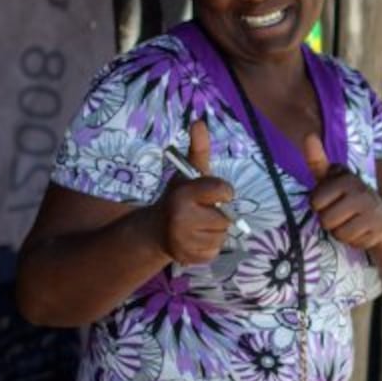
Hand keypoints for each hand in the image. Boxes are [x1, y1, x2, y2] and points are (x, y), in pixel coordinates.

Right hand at [158, 121, 235, 266]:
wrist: (155, 230)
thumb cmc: (178, 197)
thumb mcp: (187, 172)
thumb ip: (198, 149)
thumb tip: (200, 122)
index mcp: (184, 195)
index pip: (224, 191)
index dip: (223, 192)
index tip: (215, 193)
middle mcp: (183, 219)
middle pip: (226, 217)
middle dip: (218, 214)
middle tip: (202, 211)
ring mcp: (186, 242)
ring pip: (222, 235)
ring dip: (215, 230)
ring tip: (198, 225)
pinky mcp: (191, 258)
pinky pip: (215, 251)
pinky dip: (209, 245)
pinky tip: (196, 239)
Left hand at [305, 134, 381, 249]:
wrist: (381, 216)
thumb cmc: (347, 195)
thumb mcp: (331, 178)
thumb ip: (318, 160)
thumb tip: (308, 135)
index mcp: (346, 178)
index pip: (315, 201)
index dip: (319, 204)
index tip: (330, 199)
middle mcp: (360, 191)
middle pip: (325, 219)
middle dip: (329, 220)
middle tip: (341, 213)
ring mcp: (371, 210)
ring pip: (338, 232)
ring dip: (340, 231)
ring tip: (350, 221)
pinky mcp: (377, 229)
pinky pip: (351, 241)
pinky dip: (352, 240)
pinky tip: (360, 230)